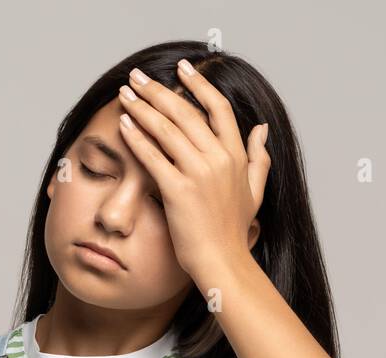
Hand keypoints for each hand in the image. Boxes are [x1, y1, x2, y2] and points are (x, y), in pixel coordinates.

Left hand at [116, 59, 269, 286]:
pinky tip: (123, 124)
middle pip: (185, 112)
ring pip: (166, 129)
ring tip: (125, 94)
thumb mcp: (255, 190)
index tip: (182, 68)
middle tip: (138, 76)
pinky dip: (137, 137)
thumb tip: (262, 128)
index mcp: (237, 155)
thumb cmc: (234, 231)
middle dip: (157, 90)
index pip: (217, 107)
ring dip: (142, 107)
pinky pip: (153, 157)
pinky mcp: (178, 191)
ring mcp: (198, 174)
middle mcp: (219, 159)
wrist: (222, 261)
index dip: (198, 84)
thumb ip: (259, 157)